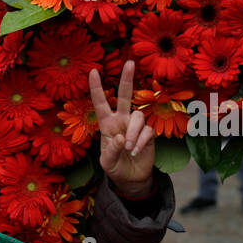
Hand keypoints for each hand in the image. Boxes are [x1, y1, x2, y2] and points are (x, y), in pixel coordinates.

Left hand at [90, 60, 154, 198]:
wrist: (131, 178)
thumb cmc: (115, 167)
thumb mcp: (106, 162)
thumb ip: (111, 150)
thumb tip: (120, 137)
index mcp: (107, 124)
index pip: (101, 103)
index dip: (96, 88)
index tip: (93, 71)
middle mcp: (122, 120)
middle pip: (125, 96)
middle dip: (127, 79)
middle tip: (129, 63)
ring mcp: (136, 126)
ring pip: (138, 116)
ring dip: (133, 133)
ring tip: (129, 148)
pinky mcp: (149, 134)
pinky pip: (147, 131)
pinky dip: (141, 142)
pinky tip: (136, 152)